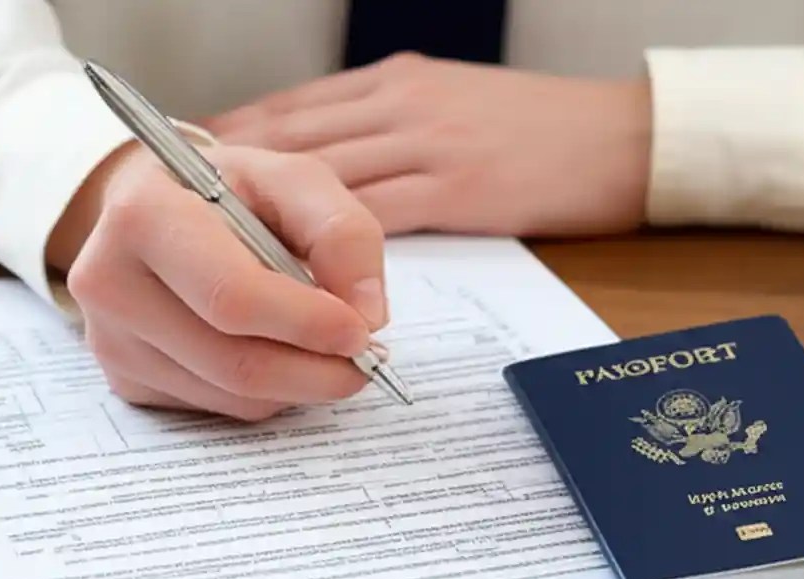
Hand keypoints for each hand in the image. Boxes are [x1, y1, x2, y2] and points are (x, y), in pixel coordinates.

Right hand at [46, 142, 387, 420]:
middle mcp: (109, 282)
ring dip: (299, 384)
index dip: (308, 324)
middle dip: (317, 370)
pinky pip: (218, 408)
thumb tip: (367, 316)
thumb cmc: (231, 192)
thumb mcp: (294, 180)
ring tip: (324, 348)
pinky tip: (273, 350)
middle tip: (367, 360)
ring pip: (233, 397)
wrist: (157, 210)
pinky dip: (267, 392)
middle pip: (234, 362)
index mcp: (144, 214)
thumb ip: (343, 233)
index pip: (232, 297)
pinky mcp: (126, 381)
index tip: (362, 331)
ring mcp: (110, 340)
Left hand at [201, 52, 652, 236]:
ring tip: (225, 247)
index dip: (242, 133)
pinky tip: (298, 271)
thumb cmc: (545, 127)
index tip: (195, 160)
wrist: (621, 135)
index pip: (301, 106)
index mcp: (400, 82)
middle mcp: (403, 105)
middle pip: (297, 137)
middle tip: (181, 208)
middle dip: (237, 174)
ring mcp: (428, 143)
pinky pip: (376, 218)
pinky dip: (330, 248)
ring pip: (325, 180)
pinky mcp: (456, 189)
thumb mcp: (459, 102)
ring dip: (276, 216)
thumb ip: (401, 123)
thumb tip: (350, 160)